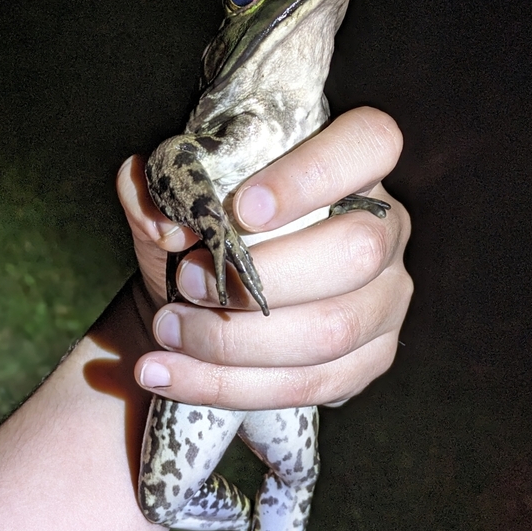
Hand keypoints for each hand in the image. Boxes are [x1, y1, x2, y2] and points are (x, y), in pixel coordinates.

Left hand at [116, 107, 411, 408]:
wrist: (204, 309)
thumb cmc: (204, 241)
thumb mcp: (180, 205)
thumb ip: (160, 188)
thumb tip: (145, 194)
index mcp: (354, 171)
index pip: (370, 144)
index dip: (313, 173)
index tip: (240, 208)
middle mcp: (384, 233)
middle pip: (356, 252)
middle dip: (262, 278)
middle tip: (186, 281)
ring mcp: (386, 302)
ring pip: (332, 330)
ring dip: (236, 340)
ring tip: (167, 331)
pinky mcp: (369, 362)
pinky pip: (310, 385)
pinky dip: (230, 386)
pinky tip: (170, 375)